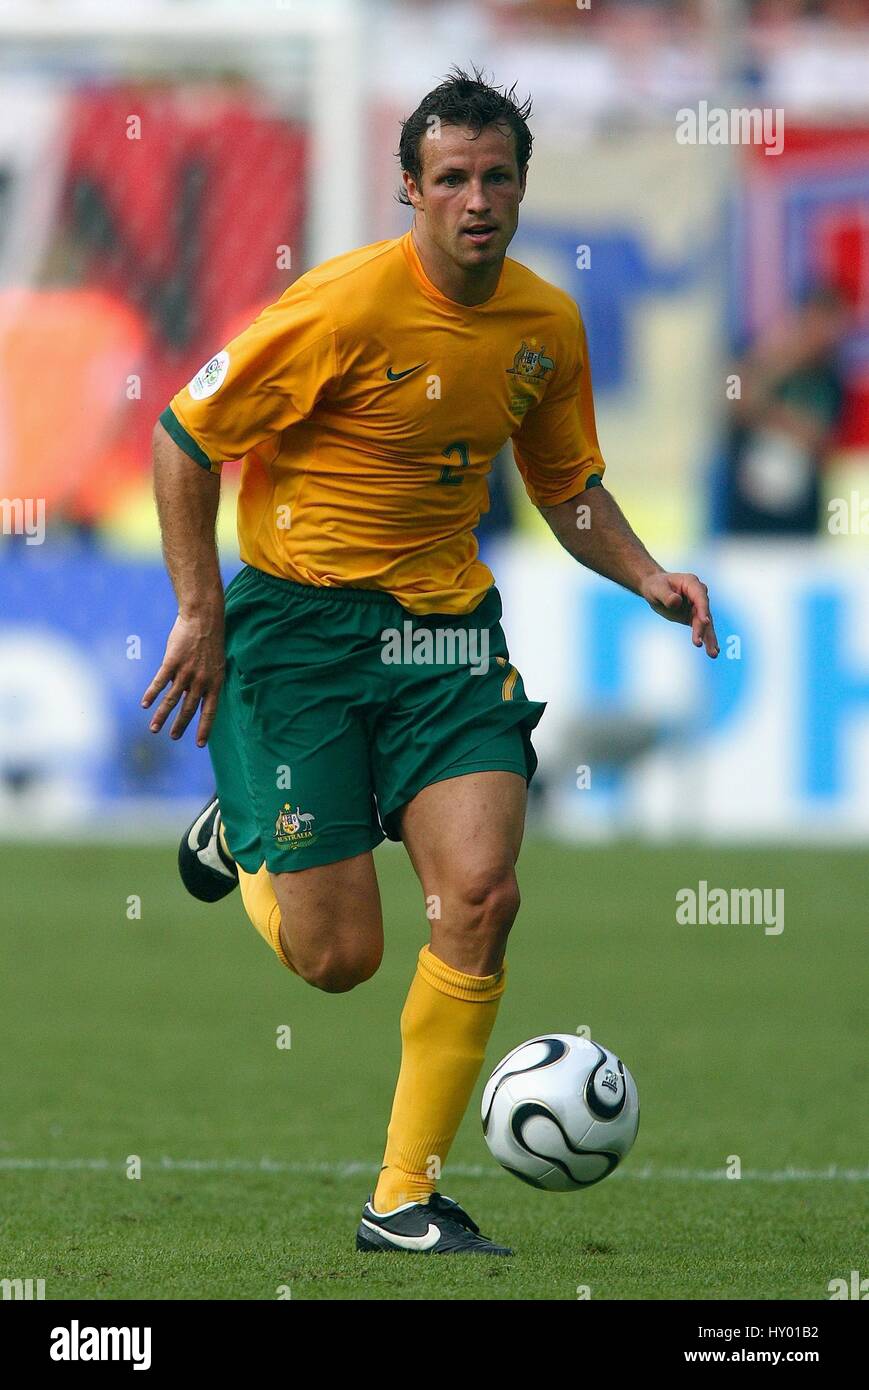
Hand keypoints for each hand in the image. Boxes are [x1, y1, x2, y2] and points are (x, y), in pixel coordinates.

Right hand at [141, 610, 224, 745]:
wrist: (203, 617)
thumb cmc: (210, 639)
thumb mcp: (216, 663)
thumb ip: (206, 680)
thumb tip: (194, 695)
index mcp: (215, 682)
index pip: (210, 711)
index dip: (204, 728)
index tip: (199, 744)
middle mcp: (201, 680)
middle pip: (189, 708)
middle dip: (180, 725)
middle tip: (173, 737)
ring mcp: (186, 672)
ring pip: (172, 699)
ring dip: (162, 715)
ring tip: (154, 729)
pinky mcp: (172, 662)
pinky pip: (159, 682)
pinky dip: (151, 694)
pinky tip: (145, 705)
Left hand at [639, 571, 718, 657]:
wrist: (654, 588)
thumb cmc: (655, 586)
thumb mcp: (657, 589)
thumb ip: (667, 596)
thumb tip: (677, 602)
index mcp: (692, 583)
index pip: (700, 598)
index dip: (703, 610)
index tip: (705, 622)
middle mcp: (699, 594)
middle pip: (704, 613)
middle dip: (704, 629)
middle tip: (700, 643)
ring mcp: (698, 606)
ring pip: (706, 624)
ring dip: (709, 639)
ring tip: (713, 654)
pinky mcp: (695, 616)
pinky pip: (702, 629)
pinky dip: (706, 639)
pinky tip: (712, 651)